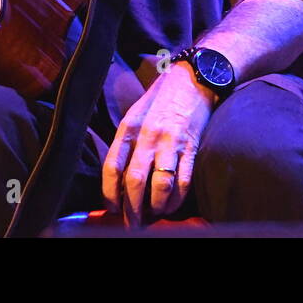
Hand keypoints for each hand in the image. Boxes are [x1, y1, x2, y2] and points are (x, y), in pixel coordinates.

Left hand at [101, 60, 219, 226]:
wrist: (193, 78)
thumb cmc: (162, 98)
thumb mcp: (136, 114)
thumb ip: (127, 143)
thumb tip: (118, 179)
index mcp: (128, 128)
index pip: (111, 168)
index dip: (109, 194)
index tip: (112, 209)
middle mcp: (147, 136)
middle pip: (134, 182)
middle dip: (132, 210)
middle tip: (133, 224)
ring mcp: (171, 142)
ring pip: (159, 186)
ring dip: (156, 207)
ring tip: (154, 215)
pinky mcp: (192, 147)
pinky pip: (183, 181)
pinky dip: (176, 199)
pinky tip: (171, 205)